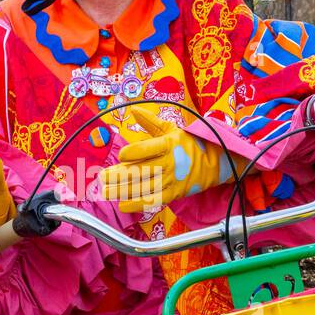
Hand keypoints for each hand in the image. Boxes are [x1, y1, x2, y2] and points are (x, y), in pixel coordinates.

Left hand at [99, 106, 232, 212]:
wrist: (213, 163)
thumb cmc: (187, 144)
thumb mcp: (171, 129)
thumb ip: (150, 122)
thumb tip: (133, 110)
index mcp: (167, 144)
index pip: (145, 150)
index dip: (130, 153)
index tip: (121, 156)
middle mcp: (168, 163)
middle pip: (139, 171)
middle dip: (118, 176)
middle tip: (101, 178)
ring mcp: (170, 180)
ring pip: (142, 188)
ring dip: (122, 191)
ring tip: (105, 192)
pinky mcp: (173, 194)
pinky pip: (152, 201)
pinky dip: (136, 204)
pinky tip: (122, 205)